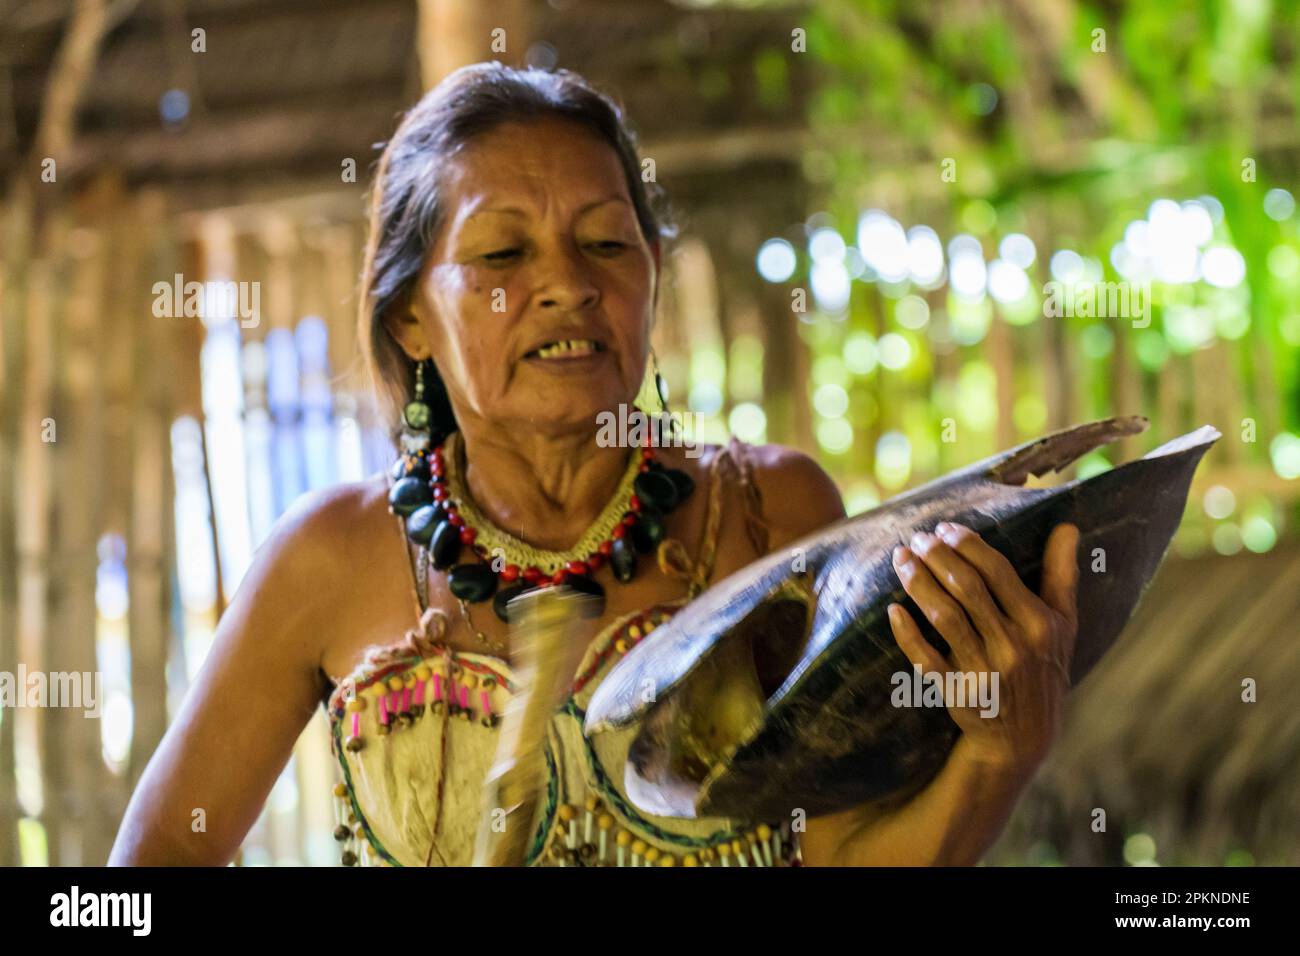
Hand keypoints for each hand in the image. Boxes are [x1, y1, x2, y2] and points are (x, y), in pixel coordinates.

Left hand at [886, 521, 1079, 775]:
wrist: (1026, 738)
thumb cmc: (1043, 668)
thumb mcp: (1063, 625)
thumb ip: (1062, 575)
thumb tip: (1068, 526)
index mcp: (1039, 624)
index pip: (998, 571)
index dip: (967, 545)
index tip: (944, 528)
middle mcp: (1014, 646)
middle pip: (966, 589)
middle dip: (937, 557)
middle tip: (916, 537)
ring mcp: (985, 671)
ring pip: (944, 617)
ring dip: (918, 584)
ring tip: (901, 559)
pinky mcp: (959, 694)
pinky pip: (926, 660)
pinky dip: (907, 634)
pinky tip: (893, 609)